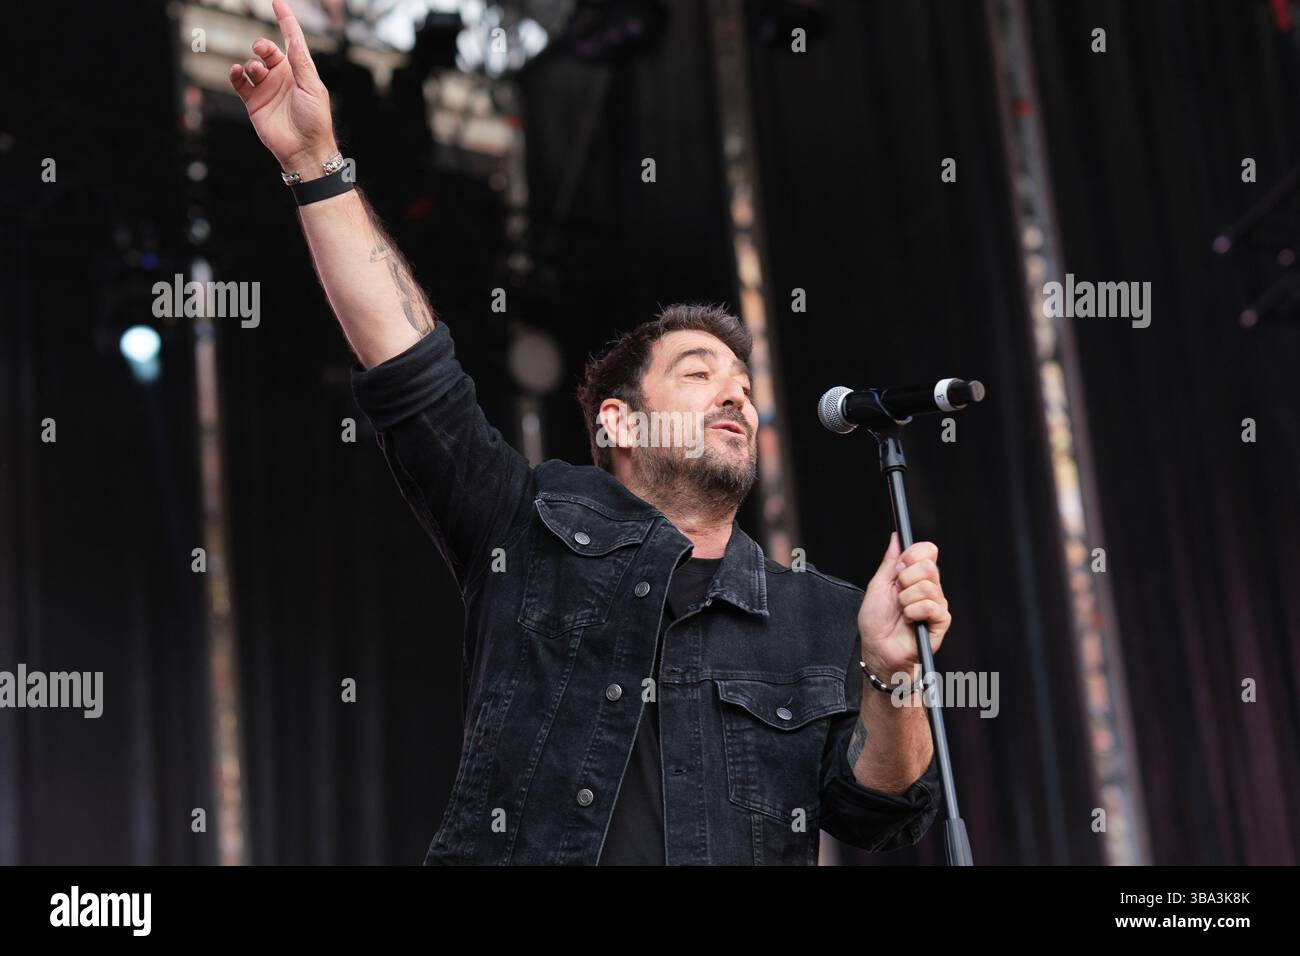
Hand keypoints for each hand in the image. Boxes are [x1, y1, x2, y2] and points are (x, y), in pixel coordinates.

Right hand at [228, 0, 337, 175]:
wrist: (303, 150)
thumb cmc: (315, 121)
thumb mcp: (312, 88)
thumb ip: (301, 64)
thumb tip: (294, 40)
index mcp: (300, 71)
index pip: (292, 40)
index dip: (286, 21)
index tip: (278, 2)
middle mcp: (283, 77)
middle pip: (267, 50)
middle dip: (263, 45)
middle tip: (261, 49)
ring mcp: (267, 88)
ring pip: (252, 64)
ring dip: (251, 64)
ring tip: (256, 72)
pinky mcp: (254, 101)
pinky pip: (240, 81)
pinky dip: (236, 74)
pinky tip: (237, 72)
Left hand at [857, 533, 950, 679]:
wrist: (877, 648)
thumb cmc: (876, 621)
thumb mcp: (878, 585)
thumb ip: (890, 561)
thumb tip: (896, 537)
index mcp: (916, 576)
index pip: (928, 550)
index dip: (913, 554)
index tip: (899, 568)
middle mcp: (930, 587)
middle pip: (929, 566)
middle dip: (905, 580)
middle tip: (897, 594)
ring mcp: (937, 604)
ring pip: (928, 587)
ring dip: (906, 599)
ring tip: (901, 610)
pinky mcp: (941, 621)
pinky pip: (931, 606)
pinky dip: (913, 612)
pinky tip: (909, 620)